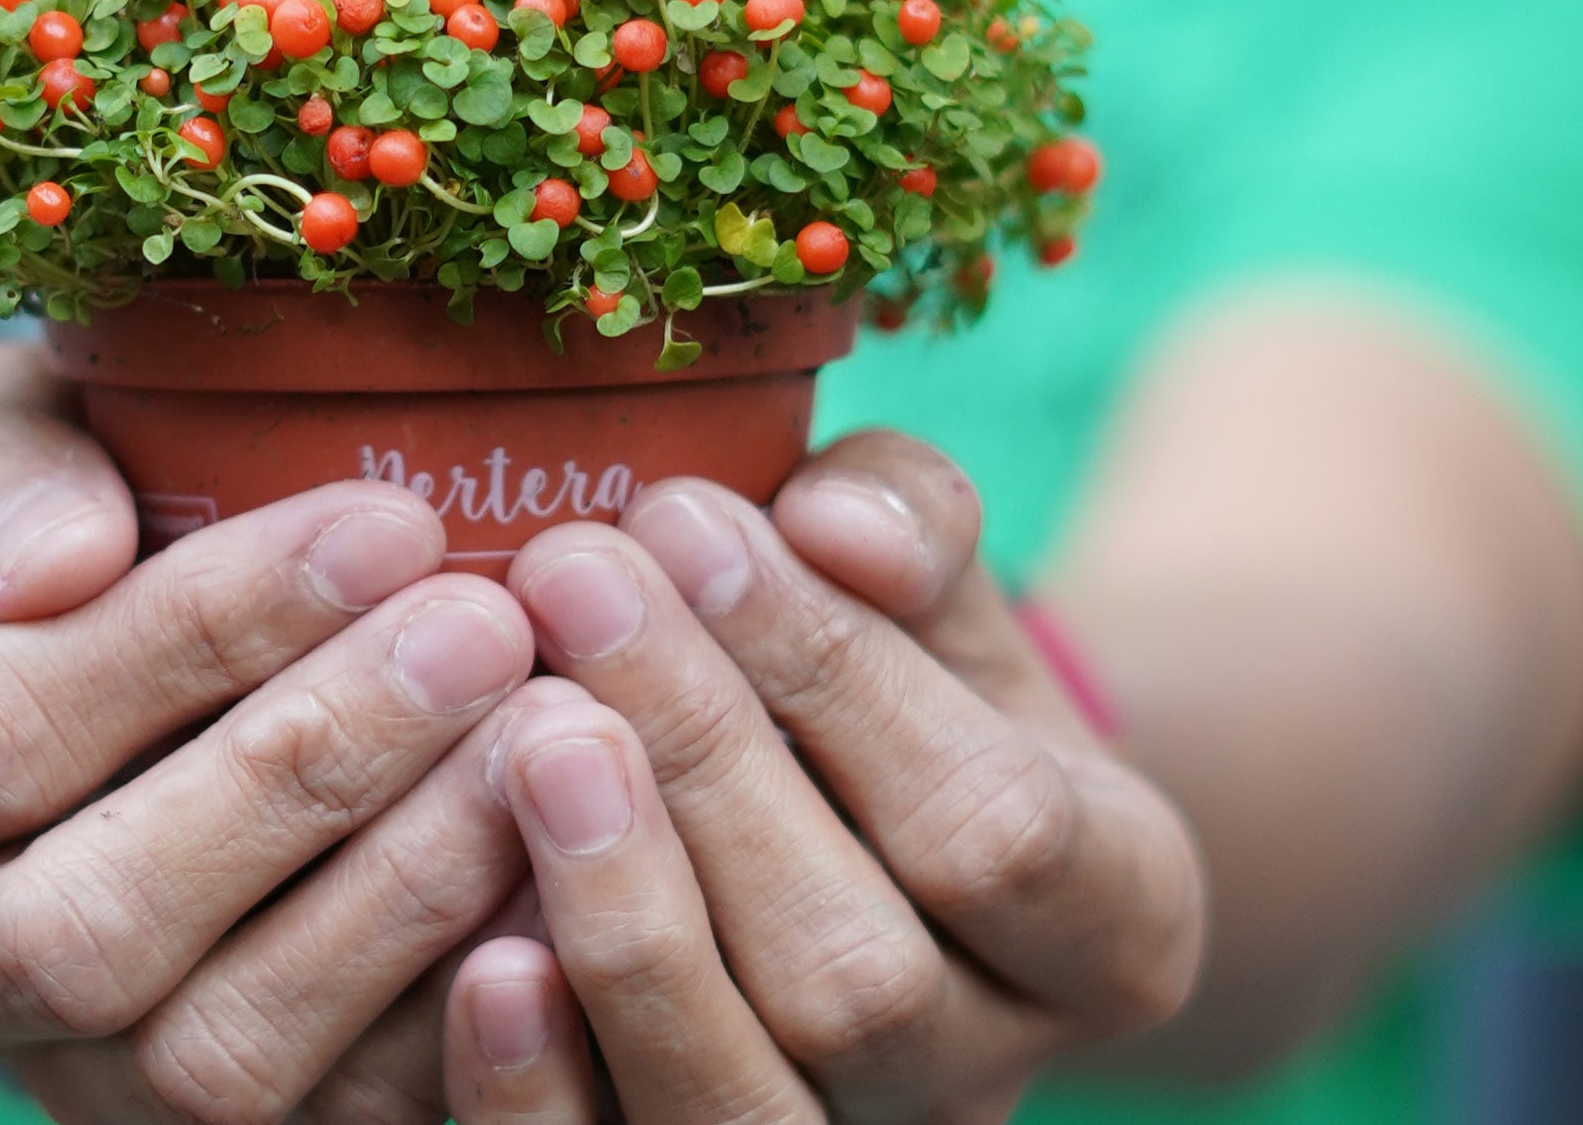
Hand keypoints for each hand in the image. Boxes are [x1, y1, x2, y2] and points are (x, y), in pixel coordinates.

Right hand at [0, 343, 541, 1121]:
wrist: (38, 669)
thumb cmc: (26, 520)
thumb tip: (59, 558)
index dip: (195, 637)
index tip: (389, 521)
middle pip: (88, 928)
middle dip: (308, 774)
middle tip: (492, 633)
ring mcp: (37, 1077)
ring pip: (209, 1059)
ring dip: (399, 903)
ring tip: (552, 742)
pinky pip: (328, 1122)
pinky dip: (457, 1021)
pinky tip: (568, 879)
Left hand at [444, 433, 1207, 1122]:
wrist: (860, 844)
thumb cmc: (899, 691)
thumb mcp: (944, 597)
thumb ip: (910, 529)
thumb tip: (836, 518)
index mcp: (1111, 930)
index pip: (992, 829)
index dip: (836, 674)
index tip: (682, 515)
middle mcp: (986, 1075)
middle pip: (856, 973)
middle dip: (703, 761)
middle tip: (569, 578)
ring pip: (741, 1098)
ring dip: (622, 914)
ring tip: (521, 731)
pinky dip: (536, 1083)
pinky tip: (471, 949)